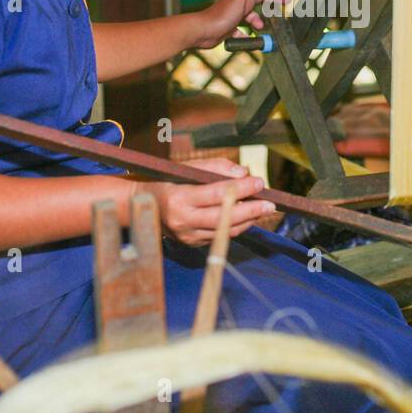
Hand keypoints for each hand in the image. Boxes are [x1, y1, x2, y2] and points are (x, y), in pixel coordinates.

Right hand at [140, 157, 276, 246]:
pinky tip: (246, 217)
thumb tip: (242, 173)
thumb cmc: (168, 181)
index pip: (216, 194)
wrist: (142, 206)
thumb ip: (215, 168)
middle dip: (251, 210)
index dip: (241, 189)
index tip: (259, 182)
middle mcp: (182, 220)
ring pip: (224, 231)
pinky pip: (219, 236)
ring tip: (262, 209)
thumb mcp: (186, 168)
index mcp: (179, 198)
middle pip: (224, 218)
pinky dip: (234, 226)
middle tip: (269, 203)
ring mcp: (187, 236)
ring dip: (247, 220)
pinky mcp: (191, 244)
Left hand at [189, 0, 286, 48]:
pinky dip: (244, 35)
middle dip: (266, 9)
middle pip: (255, 6)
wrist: (201, 32)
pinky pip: (238, 32)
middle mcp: (236, 6)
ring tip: (261, 28)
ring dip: (256, 22)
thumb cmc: (219, 17)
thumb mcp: (237, 0)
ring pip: (247, 19)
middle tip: (278, 13)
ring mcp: (231, 18)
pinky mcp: (226, 30)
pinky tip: (248, 39)